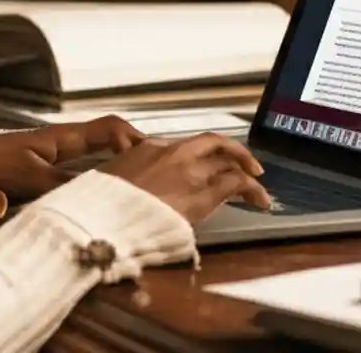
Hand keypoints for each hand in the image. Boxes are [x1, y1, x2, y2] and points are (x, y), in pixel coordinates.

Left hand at [0, 116, 143, 208]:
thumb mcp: (29, 178)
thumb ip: (67, 184)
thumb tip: (103, 192)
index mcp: (61, 137)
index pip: (111, 128)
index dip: (137, 138)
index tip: (159, 155)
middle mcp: (59, 145)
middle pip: (107, 144)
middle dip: (133, 158)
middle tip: (156, 177)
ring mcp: (47, 160)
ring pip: (92, 164)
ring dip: (114, 175)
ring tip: (135, 193)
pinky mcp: (35, 178)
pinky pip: (75, 179)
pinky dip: (91, 188)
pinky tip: (96, 205)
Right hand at [98, 133, 271, 223]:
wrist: (105, 215)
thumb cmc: (100, 203)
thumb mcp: (108, 178)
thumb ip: (125, 174)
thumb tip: (129, 184)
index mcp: (150, 147)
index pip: (185, 147)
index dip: (201, 157)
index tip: (207, 166)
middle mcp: (175, 153)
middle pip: (213, 143)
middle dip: (234, 151)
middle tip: (248, 164)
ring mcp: (191, 170)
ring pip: (229, 162)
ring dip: (246, 173)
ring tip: (259, 187)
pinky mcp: (203, 192)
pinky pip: (236, 183)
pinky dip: (251, 189)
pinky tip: (260, 200)